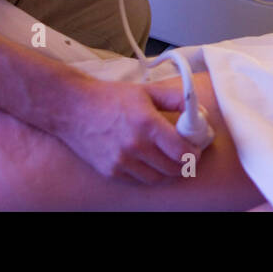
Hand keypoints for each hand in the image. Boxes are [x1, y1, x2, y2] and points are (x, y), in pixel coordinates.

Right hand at [57, 78, 198, 182]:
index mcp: (147, 124)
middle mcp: (135, 146)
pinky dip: (148, 174)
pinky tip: (149, 162)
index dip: (194, 152)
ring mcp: (121, 162)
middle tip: (187, 155)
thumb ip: (177, 100)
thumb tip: (199, 112)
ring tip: (170, 159)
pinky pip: (138, 180)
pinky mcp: (110, 171)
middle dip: (185, 164)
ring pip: (157, 178)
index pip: (182, 151)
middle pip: (173, 169)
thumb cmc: (111, 97)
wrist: (73, 108)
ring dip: (168, 171)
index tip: (196, 148)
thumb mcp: (147, 91)